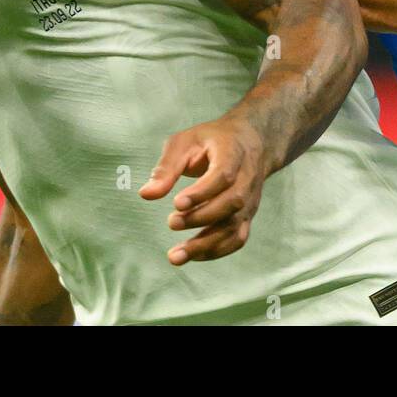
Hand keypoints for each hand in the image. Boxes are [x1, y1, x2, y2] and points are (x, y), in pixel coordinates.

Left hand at [139, 113, 270, 264]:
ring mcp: (250, 200)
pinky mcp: (247, 216)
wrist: (250, 142)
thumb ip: (166, 167)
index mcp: (233, 153)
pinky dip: (216, 251)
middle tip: (171, 223)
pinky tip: (192, 255)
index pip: (223, 175)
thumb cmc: (211, 140)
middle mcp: (246, 178)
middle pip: (231, 203)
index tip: (177, 203)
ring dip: (205, 244)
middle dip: (200, 218)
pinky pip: (237, 239)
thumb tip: (145, 194)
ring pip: (234, 226)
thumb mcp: (186, 142)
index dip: (202, 192)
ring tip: (176, 255)